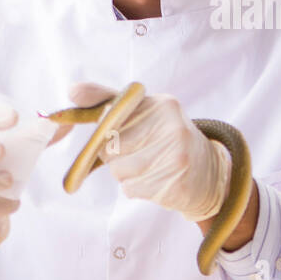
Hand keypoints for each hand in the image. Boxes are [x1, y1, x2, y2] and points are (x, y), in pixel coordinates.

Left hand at [50, 83, 231, 221]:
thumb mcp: (143, 111)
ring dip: (126, 173)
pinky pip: (132, 189)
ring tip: (149, 166)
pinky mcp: (176, 185)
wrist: (208, 171)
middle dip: (116, 155)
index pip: (111, 118)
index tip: (117, 134)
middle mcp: (172, 128)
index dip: (108, 131)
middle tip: (139, 152)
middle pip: (112, 148)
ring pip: (119, 171)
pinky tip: (156, 180)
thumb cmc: (165, 137)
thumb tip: (72, 90)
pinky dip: (137, 188)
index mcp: (162, 105)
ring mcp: (177, 158)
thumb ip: (107, 98)